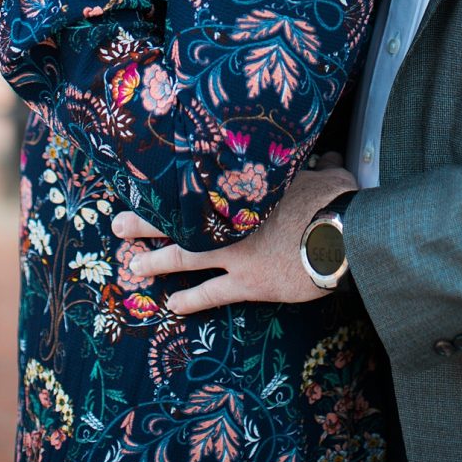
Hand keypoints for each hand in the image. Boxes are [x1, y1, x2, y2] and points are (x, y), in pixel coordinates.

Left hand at [110, 162, 356, 315]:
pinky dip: (191, 300)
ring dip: (156, 260)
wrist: (343, 235)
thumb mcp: (329, 175)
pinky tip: (171, 306)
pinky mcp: (248, 282)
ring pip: (185, 256)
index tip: (149, 182)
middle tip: (118, 223)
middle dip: (146, 221)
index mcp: (247, 191)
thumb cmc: (335, 202)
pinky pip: (212, 294)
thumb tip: (334, 154)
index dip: (174, 187)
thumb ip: (323, 165)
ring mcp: (236, 252)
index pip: (202, 186)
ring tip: (132, 265)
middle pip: (179, 219)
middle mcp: (232, 220)